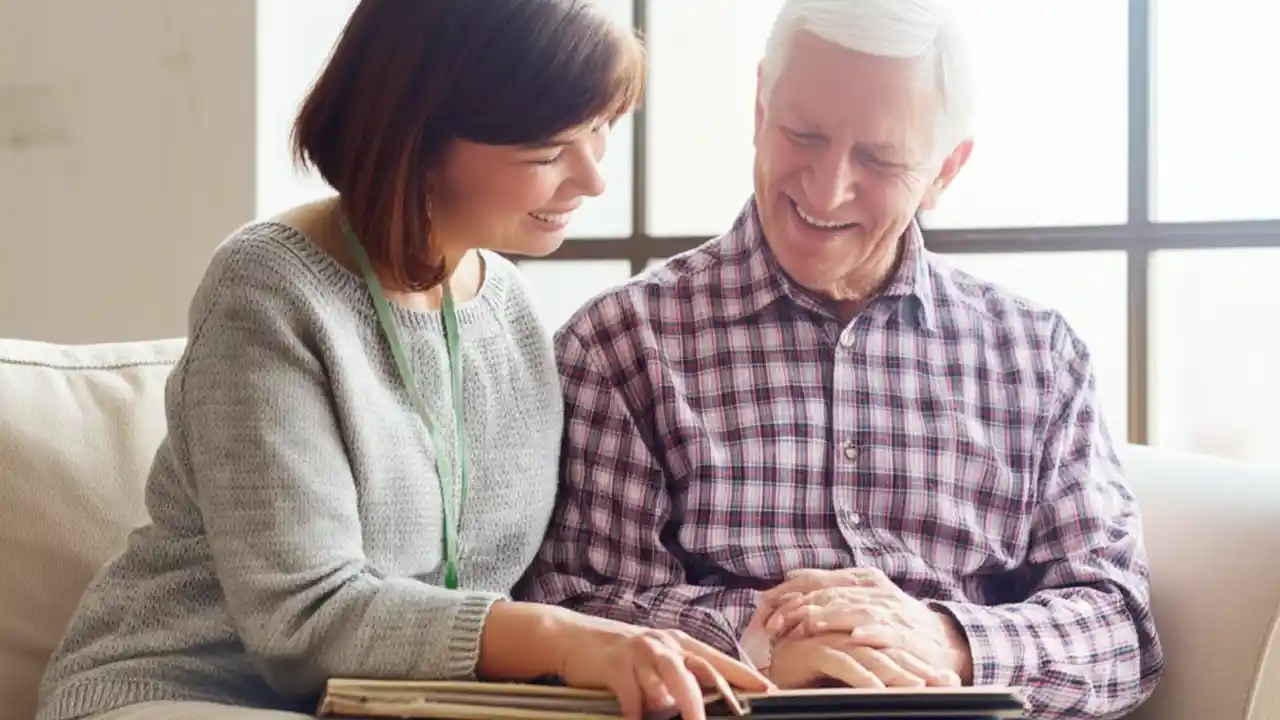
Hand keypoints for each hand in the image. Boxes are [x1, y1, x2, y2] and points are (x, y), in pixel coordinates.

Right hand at [554, 612, 774, 719]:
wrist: (571, 637)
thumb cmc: (618, 656)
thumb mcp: (651, 662)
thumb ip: (675, 680)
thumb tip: (700, 705)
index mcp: (677, 644)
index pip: (717, 660)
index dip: (743, 674)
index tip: (767, 689)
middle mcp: (663, 644)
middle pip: (701, 669)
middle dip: (722, 694)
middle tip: (737, 714)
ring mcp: (639, 651)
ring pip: (671, 679)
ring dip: (685, 704)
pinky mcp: (615, 663)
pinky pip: (632, 694)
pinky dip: (636, 714)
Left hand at [758, 568, 970, 684]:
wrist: (941, 640)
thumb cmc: (893, 618)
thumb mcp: (862, 595)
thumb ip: (829, 585)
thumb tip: (790, 573)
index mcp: (862, 579)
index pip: (819, 582)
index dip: (791, 594)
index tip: (766, 608)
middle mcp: (875, 592)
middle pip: (832, 596)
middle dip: (802, 609)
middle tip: (778, 623)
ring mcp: (892, 612)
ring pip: (856, 611)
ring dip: (832, 617)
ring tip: (811, 624)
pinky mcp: (907, 635)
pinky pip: (888, 633)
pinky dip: (872, 634)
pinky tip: (856, 637)